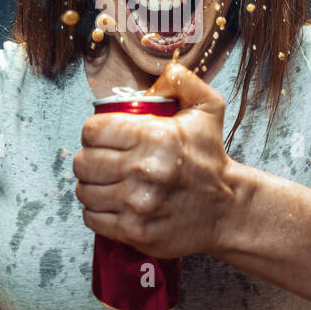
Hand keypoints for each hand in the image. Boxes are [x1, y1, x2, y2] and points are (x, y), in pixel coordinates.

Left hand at [73, 61, 238, 258]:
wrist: (227, 209)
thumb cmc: (210, 157)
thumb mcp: (207, 108)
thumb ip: (181, 80)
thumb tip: (157, 77)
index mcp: (156, 136)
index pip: (92, 130)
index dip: (93, 131)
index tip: (103, 136)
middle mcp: (144, 171)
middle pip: (82, 161)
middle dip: (87, 157)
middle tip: (101, 159)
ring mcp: (138, 205)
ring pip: (84, 191)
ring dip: (90, 185)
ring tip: (105, 181)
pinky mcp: (135, 232)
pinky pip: (92, 219)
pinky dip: (96, 211)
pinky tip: (111, 203)